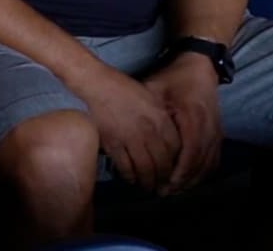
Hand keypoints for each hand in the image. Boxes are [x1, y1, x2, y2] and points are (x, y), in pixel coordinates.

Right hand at [74, 66, 180, 191]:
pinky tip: (131, 179)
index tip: (173, 170)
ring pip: (145, 168)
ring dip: (148, 181)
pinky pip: (124, 165)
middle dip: (163, 179)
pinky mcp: (113, 142)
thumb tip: (168, 138)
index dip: (175, 163)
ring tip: (148, 187)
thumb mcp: (151, 98)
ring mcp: (130, 138)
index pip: (176, 149)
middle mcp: (149, 131)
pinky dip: (129, 176)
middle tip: (162, 186)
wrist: (96, 84)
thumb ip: (162, 119)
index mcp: (161, 119)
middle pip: (162, 163)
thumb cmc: (122, 88)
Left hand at [142, 52, 222, 194]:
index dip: (177, 171)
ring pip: (207, 164)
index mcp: (191, 117)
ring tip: (172, 190)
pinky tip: (188, 180)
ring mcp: (216, 131)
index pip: (188, 152)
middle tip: (162, 192)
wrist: (198, 67)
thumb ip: (143, 110)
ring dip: (191, 179)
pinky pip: (213, 159)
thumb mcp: (153, 89)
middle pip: (198, 163)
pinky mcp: (218, 133)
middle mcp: (208, 127)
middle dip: (181, 181)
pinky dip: (202, 172)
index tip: (162, 183)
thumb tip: (125, 130)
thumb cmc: (172, 78)